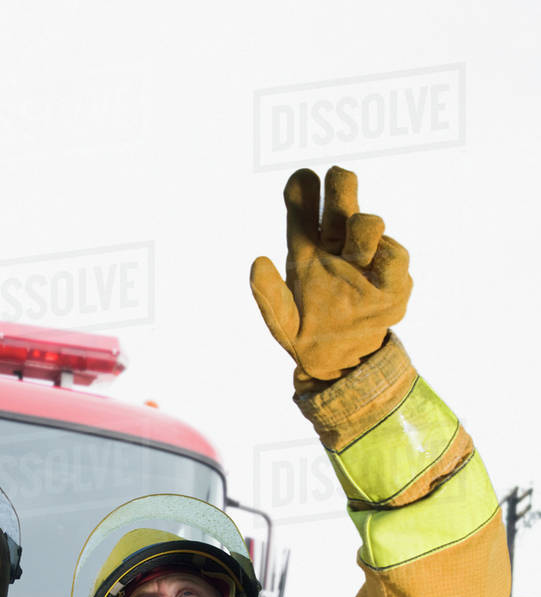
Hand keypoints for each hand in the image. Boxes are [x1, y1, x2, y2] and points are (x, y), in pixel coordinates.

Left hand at [250, 165, 410, 388]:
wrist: (340, 364)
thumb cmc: (309, 335)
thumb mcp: (283, 321)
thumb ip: (269, 296)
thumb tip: (258, 261)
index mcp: (307, 253)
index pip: (304, 215)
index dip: (302, 194)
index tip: (303, 177)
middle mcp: (337, 250)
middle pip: (340, 208)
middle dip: (340, 189)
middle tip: (337, 175)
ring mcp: (366, 262)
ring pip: (368, 226)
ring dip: (363, 225)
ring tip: (355, 243)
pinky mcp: (392, 282)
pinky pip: (395, 257)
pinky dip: (387, 255)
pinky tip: (378, 262)